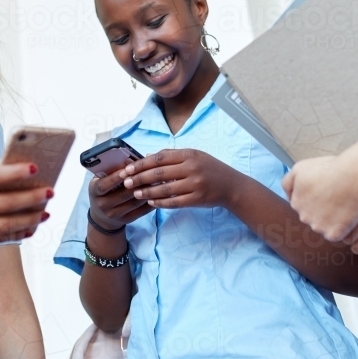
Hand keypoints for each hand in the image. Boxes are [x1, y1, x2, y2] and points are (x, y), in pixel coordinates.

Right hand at [88, 167, 153, 231]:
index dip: (115, 177)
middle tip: (149, 173)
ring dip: (146, 191)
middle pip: (123, 194)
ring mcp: (114, 214)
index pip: (104, 185)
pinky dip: (150, 202)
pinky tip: (156, 194)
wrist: (102, 216)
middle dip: (137, 183)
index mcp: (94, 191)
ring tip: (155, 181)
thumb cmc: (104, 190)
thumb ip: (111, 170)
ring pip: (134, 202)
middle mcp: (102, 204)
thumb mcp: (101, 179)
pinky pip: (141, 211)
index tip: (126, 170)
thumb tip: (129, 161)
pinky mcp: (126, 220)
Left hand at [121, 149, 239, 209]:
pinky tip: (150, 203)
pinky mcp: (197, 199)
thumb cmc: (210, 168)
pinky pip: (174, 202)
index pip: (160, 157)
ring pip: (165, 189)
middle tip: (125, 182)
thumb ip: (172, 156)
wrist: (232, 186)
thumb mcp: (194, 156)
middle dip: (139, 178)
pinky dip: (160, 203)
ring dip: (147, 192)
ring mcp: (195, 185)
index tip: (128, 168)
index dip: (142, 163)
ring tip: (135, 193)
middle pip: (159, 173)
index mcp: (189, 155)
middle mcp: (192, 168)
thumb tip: (147, 157)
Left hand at [281, 155, 357, 241]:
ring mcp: (318, 227)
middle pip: (316, 218)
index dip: (320, 201)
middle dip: (327, 211)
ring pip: (327, 227)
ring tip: (349, 205)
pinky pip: (339, 235)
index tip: (330, 194)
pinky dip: (347, 227)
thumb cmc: (329, 168)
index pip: (306, 208)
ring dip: (338, 219)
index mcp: (296, 203)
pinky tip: (352, 214)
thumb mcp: (300, 168)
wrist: (352, 174)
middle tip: (341, 198)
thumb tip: (287, 196)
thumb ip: (288, 183)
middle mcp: (304, 217)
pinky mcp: (333, 234)